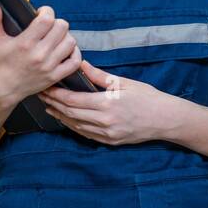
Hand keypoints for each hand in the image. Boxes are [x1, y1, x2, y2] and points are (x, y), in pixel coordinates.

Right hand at [0, 0, 80, 107]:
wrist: (3, 87)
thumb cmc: (0, 62)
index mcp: (25, 43)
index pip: (47, 19)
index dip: (47, 11)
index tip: (42, 13)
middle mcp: (39, 54)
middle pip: (62, 27)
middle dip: (56, 22)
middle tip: (49, 26)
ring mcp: (49, 66)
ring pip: (70, 42)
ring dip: (65, 36)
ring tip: (56, 37)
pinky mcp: (55, 76)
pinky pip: (75, 62)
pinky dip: (75, 53)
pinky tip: (66, 50)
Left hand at [40, 59, 178, 146]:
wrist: (165, 119)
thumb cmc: (148, 98)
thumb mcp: (124, 82)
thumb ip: (99, 76)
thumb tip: (81, 65)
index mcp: (107, 104)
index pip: (73, 100)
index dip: (57, 94)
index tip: (46, 87)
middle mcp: (104, 121)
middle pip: (70, 113)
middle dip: (54, 104)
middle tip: (42, 95)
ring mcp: (106, 134)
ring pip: (75, 126)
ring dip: (60, 116)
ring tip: (49, 107)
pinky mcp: (110, 142)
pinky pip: (85, 134)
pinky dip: (73, 126)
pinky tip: (67, 119)